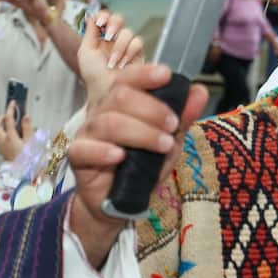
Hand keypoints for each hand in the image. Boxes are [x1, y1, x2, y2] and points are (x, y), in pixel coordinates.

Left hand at [0, 101, 33, 162]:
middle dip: (1, 118)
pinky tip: (5, 135)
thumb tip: (25, 116)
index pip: (8, 119)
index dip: (10, 109)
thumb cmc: (28, 158)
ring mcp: (0, 147)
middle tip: (8, 115)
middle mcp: (2, 141)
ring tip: (6, 124)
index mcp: (10, 137)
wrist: (22, 173)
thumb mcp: (30, 142)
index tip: (13, 103)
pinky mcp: (0, 152)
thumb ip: (27, 128)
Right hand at [66, 64, 207, 248]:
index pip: (126, 79)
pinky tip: (120, 156)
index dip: (144, 74)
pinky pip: (84, 148)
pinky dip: (103, 151)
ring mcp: (87, 134)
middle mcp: (101, 113)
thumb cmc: (142, 167)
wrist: (122, 203)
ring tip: (164, 145)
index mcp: (120, 103)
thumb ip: (182, 117)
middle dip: (152, 109)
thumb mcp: (169, 142)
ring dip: (142, 132)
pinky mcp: (78, 157)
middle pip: (119, 96)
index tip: (166, 75)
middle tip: (173, 126)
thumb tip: (199, 91)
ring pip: (109, 122)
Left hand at [78, 11, 145, 104]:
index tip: (100, 22)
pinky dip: (129, 52)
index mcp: (100, 38)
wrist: (106, 91)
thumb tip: (92, 16)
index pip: (105, 18)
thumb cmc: (94, 75)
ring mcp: (127, 46)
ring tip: (113, 62)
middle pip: (118, 19)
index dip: (104, 16)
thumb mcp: (85, 53)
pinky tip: (122, 64)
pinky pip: (137, 43)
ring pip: (128, 32)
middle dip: (113, 25)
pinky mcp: (139, 54)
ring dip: (119, 46)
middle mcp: (114, 40)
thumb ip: (89, 34)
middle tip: (108, 36)